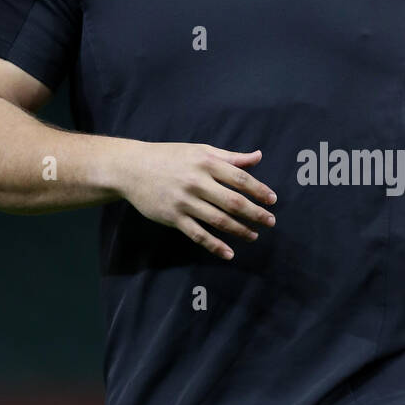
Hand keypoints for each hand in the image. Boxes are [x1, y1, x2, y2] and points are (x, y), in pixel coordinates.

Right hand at [119, 142, 276, 258]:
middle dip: (255, 213)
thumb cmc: (170, 157)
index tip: (273, 201)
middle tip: (270, 221)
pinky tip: (228, 253)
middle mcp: (197, 182)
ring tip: (254, 236)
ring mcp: (185, 201)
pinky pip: (198, 234)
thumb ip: (230, 157)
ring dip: (240, 230)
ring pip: (219, 220)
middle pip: (233, 202)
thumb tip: (258, 157)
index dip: (259, 190)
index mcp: (206, 163)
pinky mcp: (173, 218)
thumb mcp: (200, 150)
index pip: (240, 178)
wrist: (132, 168)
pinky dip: (215, 246)